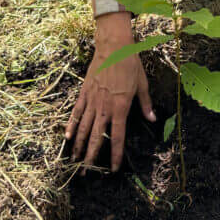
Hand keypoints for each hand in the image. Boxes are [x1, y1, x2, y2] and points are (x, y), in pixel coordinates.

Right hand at [65, 13, 155, 172]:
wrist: (113, 46)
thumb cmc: (130, 63)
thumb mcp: (142, 84)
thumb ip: (146, 104)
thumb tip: (153, 118)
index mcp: (121, 107)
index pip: (117, 137)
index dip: (115, 154)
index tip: (112, 169)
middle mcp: (105, 107)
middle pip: (96, 137)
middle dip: (90, 157)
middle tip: (84, 173)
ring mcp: (92, 100)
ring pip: (83, 128)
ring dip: (78, 146)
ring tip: (74, 161)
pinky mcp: (84, 92)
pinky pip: (76, 112)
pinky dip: (71, 125)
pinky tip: (67, 137)